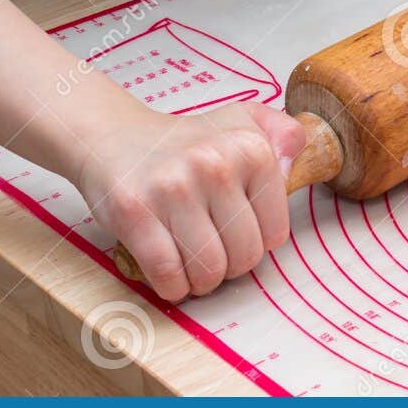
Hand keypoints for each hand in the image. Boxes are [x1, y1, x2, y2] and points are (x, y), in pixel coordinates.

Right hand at [76, 100, 310, 300]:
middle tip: (215, 252)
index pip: (275, 233)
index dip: (257, 242)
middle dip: (231, 267)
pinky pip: (168, 274)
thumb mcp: (243, 120)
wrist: (114, 136)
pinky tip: (171, 274)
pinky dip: (172, 287)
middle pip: (244, 256)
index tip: (239, 232)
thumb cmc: (186, 141)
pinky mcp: (135, 212)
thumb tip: (293, 167)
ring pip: (209, 271)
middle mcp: (215, 164)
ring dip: (201, 281)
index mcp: (250, 147)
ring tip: (193, 264)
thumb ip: (285, 135)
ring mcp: (173, 188)